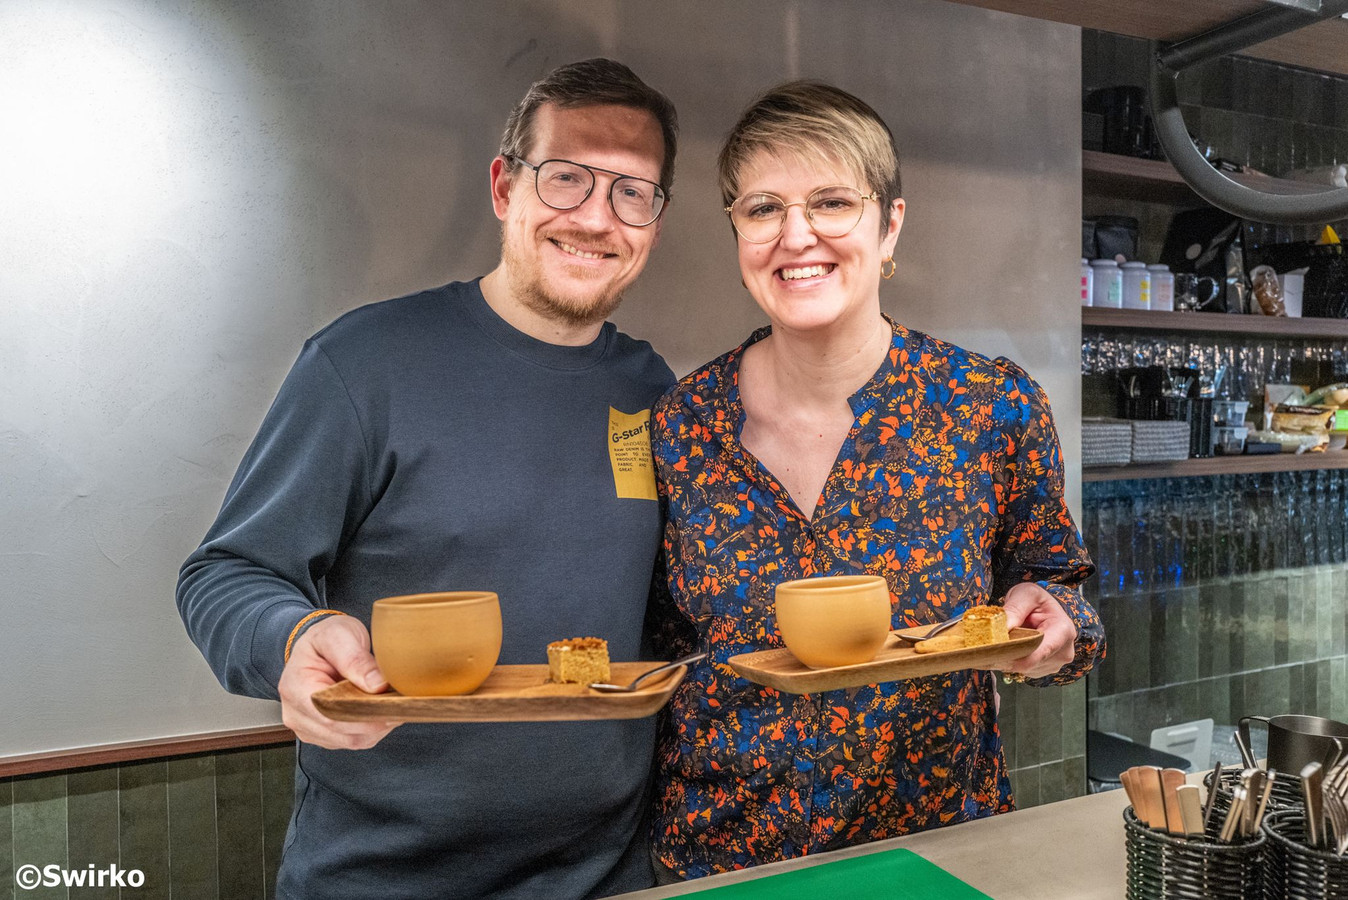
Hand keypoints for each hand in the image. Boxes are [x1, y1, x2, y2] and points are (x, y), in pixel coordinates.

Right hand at [278, 614, 398, 749]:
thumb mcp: (339, 636)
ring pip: (350, 741)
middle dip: (374, 721)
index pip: (330, 715)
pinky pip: (352, 740)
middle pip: (342, 733)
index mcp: (295, 688)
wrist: (319, 644)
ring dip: (375, 727)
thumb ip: (355, 660)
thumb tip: (377, 685)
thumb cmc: (326, 638)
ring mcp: (307, 727)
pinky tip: (381, 712)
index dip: (363, 715)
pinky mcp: (322, 733)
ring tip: (391, 705)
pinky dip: (370, 730)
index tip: (390, 705)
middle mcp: (295, 713)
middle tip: (399, 705)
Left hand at [996, 583, 1077, 679]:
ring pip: (1023, 669)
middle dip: (1007, 654)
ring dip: (1009, 657)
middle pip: (1028, 663)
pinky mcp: (1044, 669)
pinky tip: (1011, 647)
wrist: (1045, 609)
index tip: (992, 651)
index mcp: (1063, 631)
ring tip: (1005, 639)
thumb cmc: (1037, 601)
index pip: (1038, 654)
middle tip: (989, 643)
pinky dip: (1012, 661)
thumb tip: (1001, 628)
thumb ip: (1014, 608)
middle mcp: (1063, 652)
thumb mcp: (1026, 594)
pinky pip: (1023, 670)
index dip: (1014, 656)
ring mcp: (1055, 663)